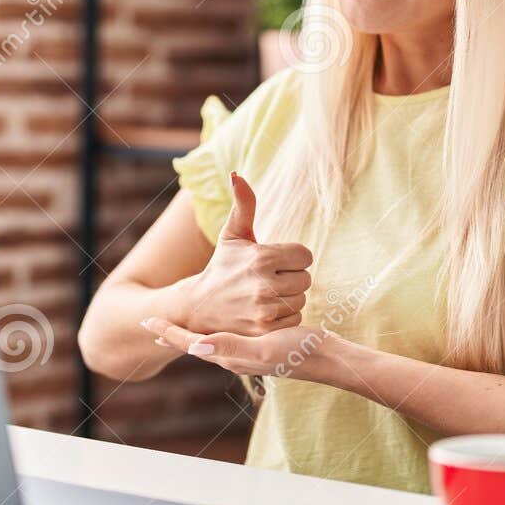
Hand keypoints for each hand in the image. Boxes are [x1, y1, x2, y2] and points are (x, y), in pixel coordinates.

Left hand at [140, 316, 335, 380]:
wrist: (327, 359)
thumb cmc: (298, 353)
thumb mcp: (262, 349)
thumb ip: (229, 348)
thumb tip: (196, 346)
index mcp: (230, 355)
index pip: (191, 343)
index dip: (168, 332)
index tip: (146, 321)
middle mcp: (236, 356)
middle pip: (196, 345)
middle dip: (175, 335)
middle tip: (154, 325)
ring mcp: (249, 353)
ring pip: (211, 343)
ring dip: (193, 335)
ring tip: (180, 327)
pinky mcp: (262, 346)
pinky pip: (229, 340)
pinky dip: (215, 333)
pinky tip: (221, 327)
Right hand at [174, 172, 312, 335]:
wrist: (198, 308)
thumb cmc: (221, 267)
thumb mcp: (232, 235)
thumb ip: (243, 205)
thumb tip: (237, 174)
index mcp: (262, 257)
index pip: (305, 255)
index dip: (292, 259)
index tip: (274, 263)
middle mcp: (264, 283)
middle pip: (306, 279)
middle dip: (290, 279)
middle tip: (268, 280)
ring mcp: (265, 309)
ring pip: (301, 299)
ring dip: (288, 298)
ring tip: (266, 296)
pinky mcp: (265, 330)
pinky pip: (295, 319)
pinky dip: (284, 317)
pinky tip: (266, 312)